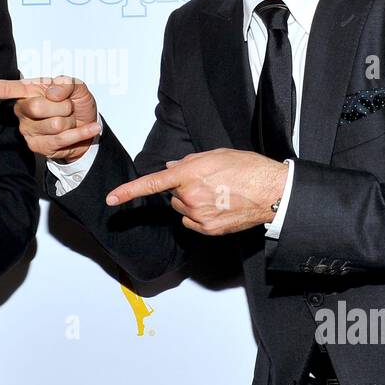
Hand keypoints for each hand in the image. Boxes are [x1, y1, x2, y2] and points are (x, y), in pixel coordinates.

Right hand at [0, 75, 100, 161]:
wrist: (87, 126)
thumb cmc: (76, 104)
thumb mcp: (77, 87)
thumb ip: (67, 84)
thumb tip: (52, 94)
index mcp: (28, 91)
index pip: (3, 90)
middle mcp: (23, 111)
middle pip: (36, 107)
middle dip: (62, 106)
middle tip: (68, 107)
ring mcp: (28, 131)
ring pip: (53, 124)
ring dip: (71, 121)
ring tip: (71, 120)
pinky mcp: (38, 147)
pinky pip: (62, 140)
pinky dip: (81, 133)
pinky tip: (88, 128)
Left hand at [105, 149, 288, 235]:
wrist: (272, 192)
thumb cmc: (248, 168)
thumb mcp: (216, 155)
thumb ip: (188, 162)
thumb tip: (170, 167)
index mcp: (189, 174)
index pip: (152, 184)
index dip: (129, 191)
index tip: (111, 198)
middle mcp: (190, 197)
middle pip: (173, 196)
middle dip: (183, 189)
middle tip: (208, 183)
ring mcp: (199, 216)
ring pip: (182, 210)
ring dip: (191, 202)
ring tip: (218, 194)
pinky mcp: (208, 229)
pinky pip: (192, 222)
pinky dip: (199, 216)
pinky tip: (219, 207)